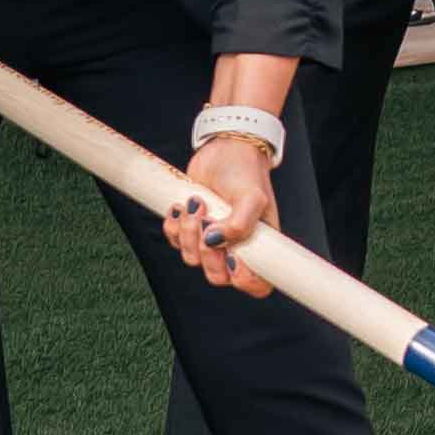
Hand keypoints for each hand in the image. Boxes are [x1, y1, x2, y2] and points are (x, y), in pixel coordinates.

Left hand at [163, 129, 279, 292]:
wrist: (223, 149)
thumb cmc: (245, 172)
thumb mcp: (252, 196)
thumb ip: (240, 224)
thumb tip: (215, 242)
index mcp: (260, 246)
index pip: (258, 285)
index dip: (245, 280)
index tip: (232, 258)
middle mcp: (236, 249)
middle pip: (218, 276)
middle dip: (206, 251)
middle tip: (207, 220)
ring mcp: (212, 242)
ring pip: (192, 259)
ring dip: (188, 233)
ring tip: (196, 203)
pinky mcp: (190, 231)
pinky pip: (175, 243)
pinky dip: (174, 226)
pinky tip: (182, 204)